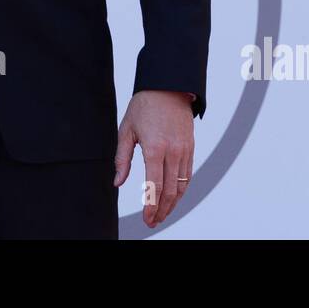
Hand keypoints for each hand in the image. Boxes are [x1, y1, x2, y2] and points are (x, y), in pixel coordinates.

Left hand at [114, 90, 194, 227]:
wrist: (168, 86)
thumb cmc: (144, 106)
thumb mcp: (126, 130)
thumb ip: (122, 158)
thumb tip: (118, 182)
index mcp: (155, 148)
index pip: (154, 186)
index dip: (151, 206)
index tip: (147, 219)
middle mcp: (173, 151)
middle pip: (170, 190)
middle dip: (162, 210)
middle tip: (153, 222)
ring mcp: (184, 150)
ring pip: (182, 185)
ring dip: (173, 203)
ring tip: (163, 214)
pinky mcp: (190, 147)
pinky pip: (188, 174)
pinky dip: (182, 189)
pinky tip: (174, 197)